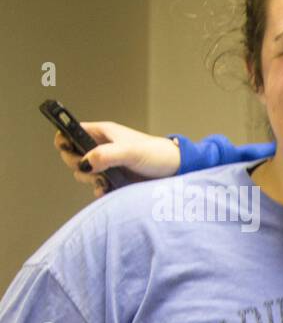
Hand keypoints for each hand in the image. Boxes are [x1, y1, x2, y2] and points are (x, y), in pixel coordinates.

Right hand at [53, 122, 180, 197]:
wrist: (178, 172)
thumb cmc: (159, 155)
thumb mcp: (131, 152)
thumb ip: (105, 155)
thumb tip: (84, 163)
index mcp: (103, 133)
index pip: (71, 132)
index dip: (64, 140)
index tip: (68, 150)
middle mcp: (102, 147)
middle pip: (73, 155)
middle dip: (78, 164)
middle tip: (92, 169)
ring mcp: (108, 164)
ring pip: (84, 172)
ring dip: (89, 179)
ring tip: (103, 181)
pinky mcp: (115, 179)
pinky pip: (97, 186)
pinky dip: (99, 190)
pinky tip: (106, 190)